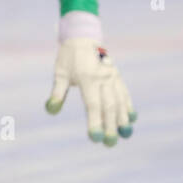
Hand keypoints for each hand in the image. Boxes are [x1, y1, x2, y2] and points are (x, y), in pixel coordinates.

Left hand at [45, 12, 135, 145]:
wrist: (83, 38)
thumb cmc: (68, 58)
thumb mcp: (59, 74)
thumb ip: (57, 93)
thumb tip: (51, 110)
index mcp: (88, 79)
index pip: (93, 105)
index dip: (95, 123)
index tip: (95, 138)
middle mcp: (104, 79)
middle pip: (109, 107)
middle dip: (110, 126)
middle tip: (109, 144)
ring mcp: (113, 77)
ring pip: (120, 101)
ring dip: (122, 120)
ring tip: (124, 135)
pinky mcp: (117, 77)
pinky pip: (125, 94)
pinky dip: (128, 107)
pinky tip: (131, 119)